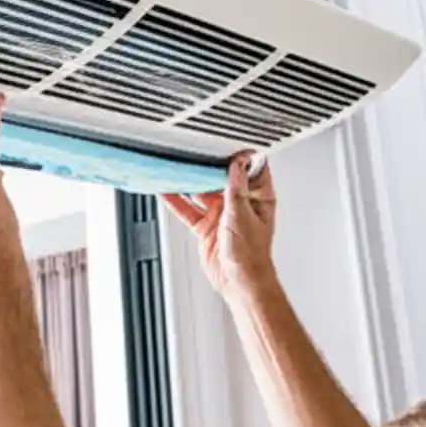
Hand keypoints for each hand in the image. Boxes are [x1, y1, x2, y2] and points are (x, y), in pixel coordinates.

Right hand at [161, 154, 276, 296]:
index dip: (240, 156)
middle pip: (221, 178)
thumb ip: (236, 188)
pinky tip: (167, 192)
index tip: (227, 144)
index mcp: (258, 198)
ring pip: (202, 193)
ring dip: (190, 183)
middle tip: (194, 152)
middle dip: (208, 167)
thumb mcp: (242, 214)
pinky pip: (189, 211)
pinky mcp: (207, 227)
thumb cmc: (251, 255)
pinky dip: (178, 202)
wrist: (238, 282)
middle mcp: (240, 204)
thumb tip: (237, 164)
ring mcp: (222, 215)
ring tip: (176, 168)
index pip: (251, 169)